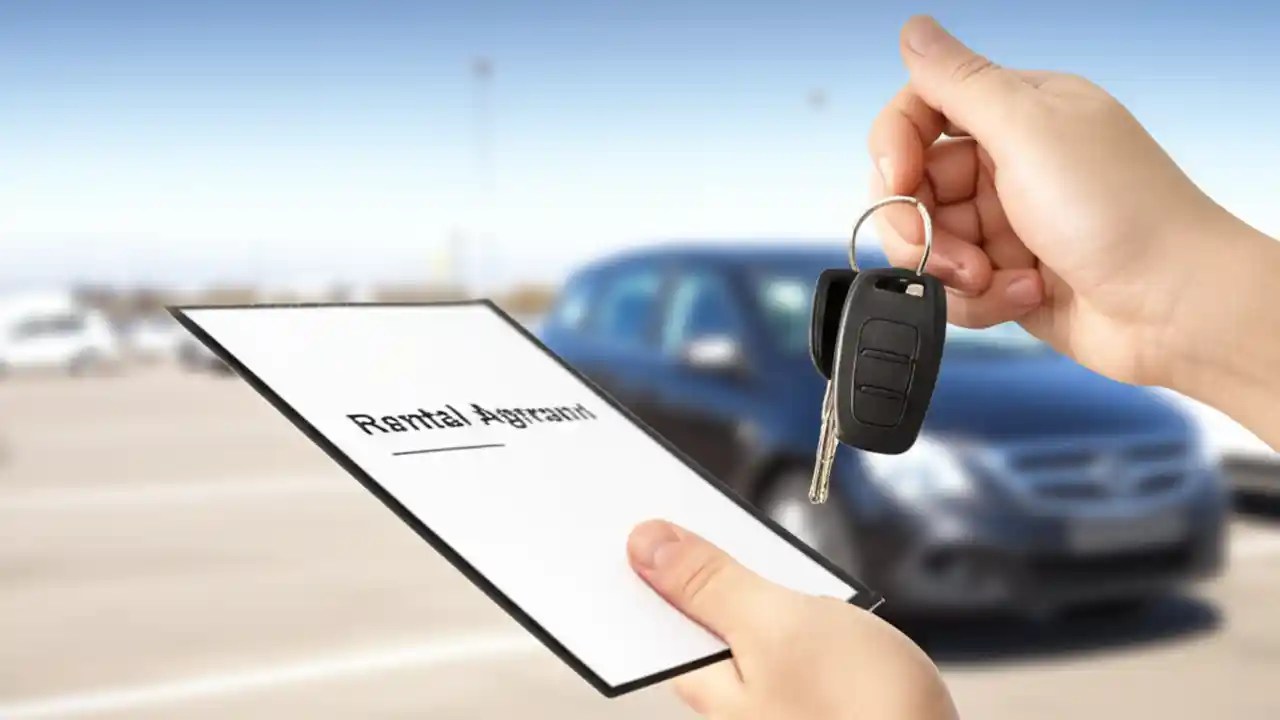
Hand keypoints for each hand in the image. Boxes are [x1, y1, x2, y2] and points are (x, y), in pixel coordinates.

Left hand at [627, 520, 957, 719]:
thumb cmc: (865, 709)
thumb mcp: (777, 623)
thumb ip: (710, 583)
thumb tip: (645, 545)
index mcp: (704, 682)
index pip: (650, 611)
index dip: (647, 557)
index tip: (650, 509)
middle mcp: (730, 696)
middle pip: (695, 611)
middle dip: (702, 562)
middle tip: (716, 515)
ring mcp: (770, 692)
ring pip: (741, 619)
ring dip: (750, 581)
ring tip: (763, 548)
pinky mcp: (808, 687)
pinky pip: (778, 633)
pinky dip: (785, 604)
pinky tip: (804, 592)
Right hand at [867, 15, 1261, 387]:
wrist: (1175, 308)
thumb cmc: (1122, 212)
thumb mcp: (1029, 130)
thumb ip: (960, 82)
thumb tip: (914, 30)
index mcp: (1018, 113)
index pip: (922, 111)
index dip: (895, 146)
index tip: (899, 180)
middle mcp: (1009, 164)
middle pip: (912, 186)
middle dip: (918, 225)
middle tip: (941, 252)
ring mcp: (1007, 224)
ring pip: (928, 244)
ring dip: (951, 269)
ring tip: (992, 279)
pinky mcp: (1008, 277)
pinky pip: (955, 289)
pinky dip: (980, 299)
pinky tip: (1025, 293)